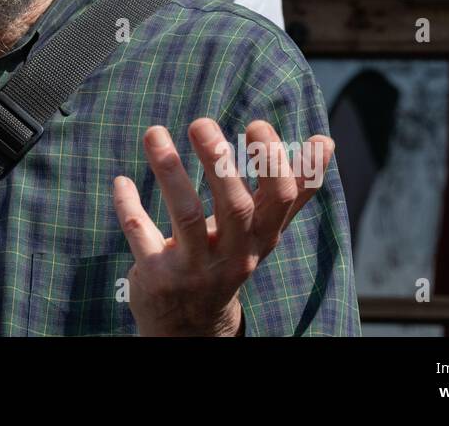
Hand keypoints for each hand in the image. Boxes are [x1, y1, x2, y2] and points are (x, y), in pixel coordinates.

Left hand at [112, 118, 333, 335]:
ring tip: (154, 133)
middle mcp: (233, 255)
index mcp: (261, 237)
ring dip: (170, 172)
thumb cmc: (229, 258)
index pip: (280, 198)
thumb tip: (326, 142)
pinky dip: (130, 206)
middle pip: (235, 206)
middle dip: (219, 162)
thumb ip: (291, 189)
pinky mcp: (158, 278)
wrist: (191, 326)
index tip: (255, 123)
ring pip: (187, 217)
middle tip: (200, 122)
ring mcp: (195, 269)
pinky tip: (122, 182)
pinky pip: (143, 235)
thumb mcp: (262, 230)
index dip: (272, 161)